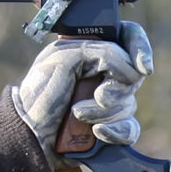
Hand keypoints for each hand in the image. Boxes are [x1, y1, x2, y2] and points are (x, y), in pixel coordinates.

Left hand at [9, 22, 154, 164]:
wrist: (29, 135)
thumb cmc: (40, 94)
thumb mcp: (64, 58)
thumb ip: (102, 52)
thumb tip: (132, 71)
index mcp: (90, 50)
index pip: (127, 36)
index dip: (140, 47)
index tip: (141, 67)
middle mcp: (102, 73)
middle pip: (133, 74)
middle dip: (116, 88)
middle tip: (98, 95)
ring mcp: (108, 101)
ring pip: (129, 103)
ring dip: (104, 111)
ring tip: (78, 114)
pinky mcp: (111, 127)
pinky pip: (130, 129)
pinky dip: (115, 131)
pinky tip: (97, 132)